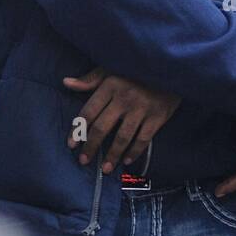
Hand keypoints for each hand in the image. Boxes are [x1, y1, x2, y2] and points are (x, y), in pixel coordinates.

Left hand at [64, 67, 180, 173]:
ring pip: (122, 137)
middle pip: (102, 127)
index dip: (78, 129)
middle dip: (91, 146)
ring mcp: (141, 109)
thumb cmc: (135, 69)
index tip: (71, 144)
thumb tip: (66, 83)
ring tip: (105, 169)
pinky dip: (134, 152)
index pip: (89, 111)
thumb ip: (90, 79)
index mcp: (110, 86)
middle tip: (84, 160)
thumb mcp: (111, 69)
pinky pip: (143, 139)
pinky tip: (127, 161)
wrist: (169, 67)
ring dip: (112, 155)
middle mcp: (124, 98)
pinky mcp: (157, 117)